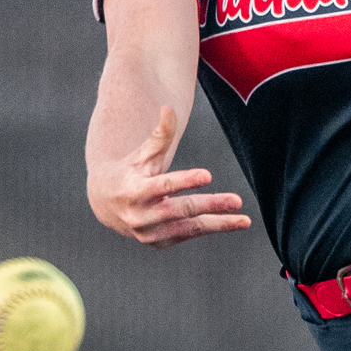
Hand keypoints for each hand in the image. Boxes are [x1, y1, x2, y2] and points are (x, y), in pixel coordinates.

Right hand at [87, 107, 251, 248]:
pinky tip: (229, 222)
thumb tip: (169, 108)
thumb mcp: (143, 154)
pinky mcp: (158, 243)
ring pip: (189, 228)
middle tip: (237, 200)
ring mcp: (149, 234)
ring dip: (219, 224)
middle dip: (211, 204)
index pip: (164, 186)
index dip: (186, 181)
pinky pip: (188, 235)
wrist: (106, 204)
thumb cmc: (131, 171)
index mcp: (135, 191)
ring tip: (244, 220)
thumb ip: (159, 134)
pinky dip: (208, 228)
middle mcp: (140, 216)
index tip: (208, 175)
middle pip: (182, 210)